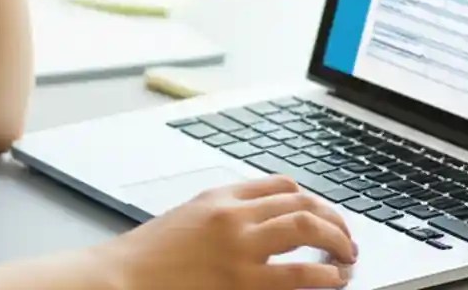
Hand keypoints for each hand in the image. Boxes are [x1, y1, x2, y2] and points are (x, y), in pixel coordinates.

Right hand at [102, 175, 356, 289]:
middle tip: (347, 239)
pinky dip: (326, 276)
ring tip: (348, 259)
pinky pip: (299, 275)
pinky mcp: (243, 283)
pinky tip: (335, 281)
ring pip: (307, 229)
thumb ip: (221, 218)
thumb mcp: (185, 222)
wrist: (118, 279)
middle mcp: (234, 216)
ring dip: (338, 242)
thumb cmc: (146, 259)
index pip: (280, 186)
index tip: (321, 216)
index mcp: (219, 198)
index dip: (310, 201)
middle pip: (302, 203)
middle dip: (334, 220)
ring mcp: (240, 249)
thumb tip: (259, 229)